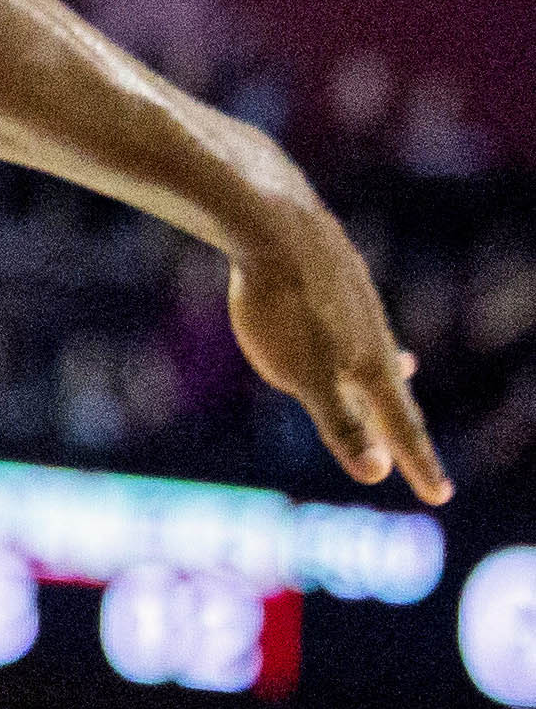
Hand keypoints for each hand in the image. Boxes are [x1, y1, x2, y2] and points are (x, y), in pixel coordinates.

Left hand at [227, 191, 449, 502]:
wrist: (268, 214)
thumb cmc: (283, 305)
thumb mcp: (305, 375)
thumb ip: (341, 423)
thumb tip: (375, 472)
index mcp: (370, 362)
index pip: (401, 425)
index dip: (418, 463)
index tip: (439, 494)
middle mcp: (371, 325)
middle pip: (389, 380)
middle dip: (400, 414)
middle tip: (417, 442)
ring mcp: (351, 287)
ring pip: (373, 335)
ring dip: (385, 361)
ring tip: (404, 367)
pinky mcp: (326, 256)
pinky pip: (349, 299)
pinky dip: (358, 319)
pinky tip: (348, 303)